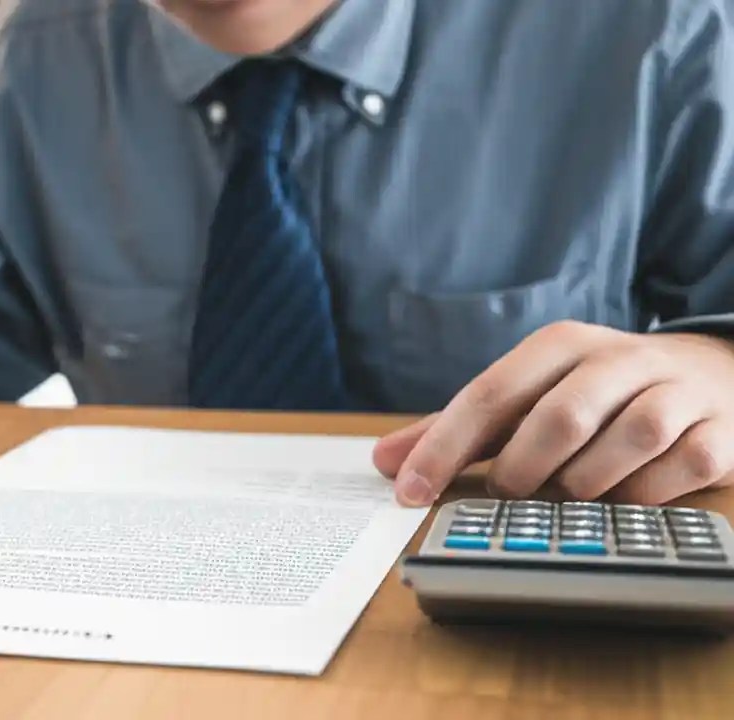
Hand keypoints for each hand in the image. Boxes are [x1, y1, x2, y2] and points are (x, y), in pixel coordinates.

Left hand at [373, 321, 733, 506]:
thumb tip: (386, 462)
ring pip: (625, 441)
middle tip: (508, 494)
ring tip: (569, 492)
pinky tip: (624, 497)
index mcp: (560, 345)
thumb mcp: (529, 395)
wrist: (715, 374)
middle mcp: (618, 360)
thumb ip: (459, 429)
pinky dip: (642, 495)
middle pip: (559, 417)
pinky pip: (675, 471)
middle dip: (522, 469)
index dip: (444, 446)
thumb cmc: (600, 392)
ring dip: (585, 483)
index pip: (490, 393)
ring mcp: (674, 393)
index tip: (410, 490)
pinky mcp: (719, 432)